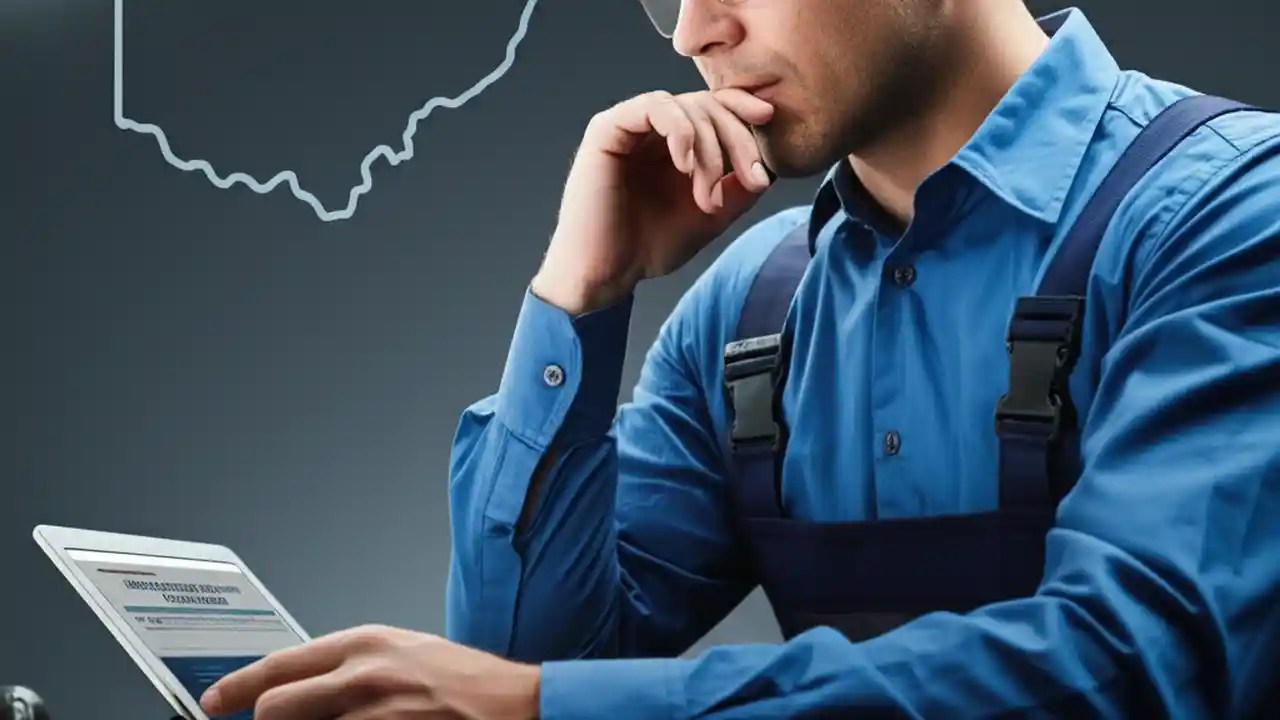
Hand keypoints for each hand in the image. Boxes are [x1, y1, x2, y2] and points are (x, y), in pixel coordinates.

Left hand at [198, 624, 539, 719]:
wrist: (516, 703)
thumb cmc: (464, 680)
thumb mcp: (402, 654)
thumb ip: (348, 667)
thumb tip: (297, 687)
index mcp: (365, 643)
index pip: (279, 664)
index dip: (235, 688)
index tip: (214, 702)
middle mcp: (364, 674)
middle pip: (275, 707)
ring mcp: (377, 713)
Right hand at [531, 88, 775, 314]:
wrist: (606, 274)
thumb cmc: (649, 247)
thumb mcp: (710, 217)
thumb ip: (738, 189)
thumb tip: (768, 164)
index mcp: (672, 144)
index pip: (712, 106)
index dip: (740, 105)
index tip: (766, 118)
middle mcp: (650, 130)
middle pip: (706, 104)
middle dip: (736, 139)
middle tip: (750, 178)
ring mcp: (628, 127)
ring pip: (684, 105)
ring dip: (709, 147)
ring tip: (707, 193)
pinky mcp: (607, 130)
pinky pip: (652, 107)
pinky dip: (679, 131)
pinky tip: (685, 165)